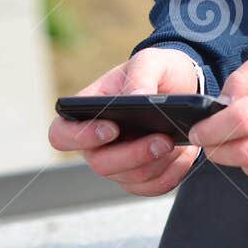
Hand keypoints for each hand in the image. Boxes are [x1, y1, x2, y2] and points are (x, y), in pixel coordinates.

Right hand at [47, 48, 203, 196]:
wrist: (186, 86)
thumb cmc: (159, 71)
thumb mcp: (152, 61)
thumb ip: (141, 75)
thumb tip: (137, 98)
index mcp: (86, 112)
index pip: (61, 134)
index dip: (80, 138)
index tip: (111, 128)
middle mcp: (96, 144)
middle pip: (100, 164)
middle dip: (133, 155)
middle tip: (163, 140)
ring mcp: (118, 163)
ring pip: (130, 178)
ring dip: (157, 163)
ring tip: (177, 142)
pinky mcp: (142, 177)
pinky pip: (152, 187)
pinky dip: (171, 173)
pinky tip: (184, 155)